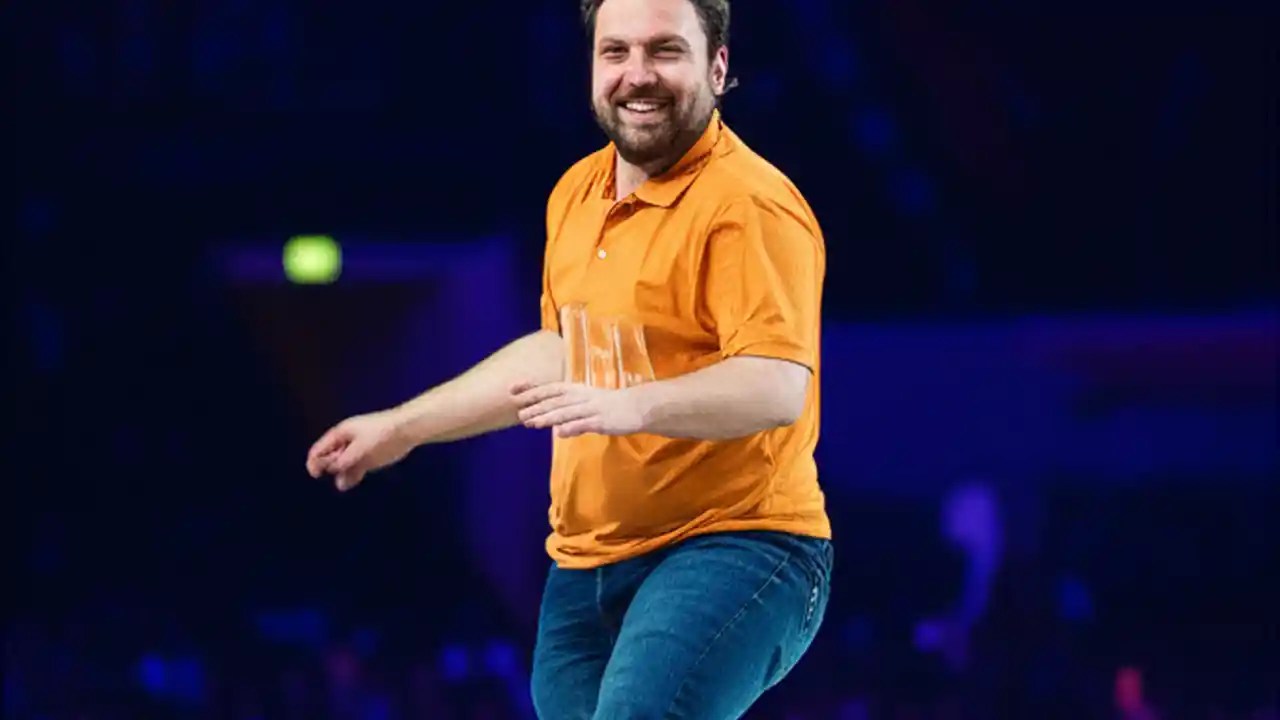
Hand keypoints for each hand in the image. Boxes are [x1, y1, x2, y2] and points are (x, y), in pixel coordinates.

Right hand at [306, 408, 414, 490]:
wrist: (405, 430)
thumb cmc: (380, 435)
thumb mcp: (359, 448)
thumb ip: (344, 461)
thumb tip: (333, 471)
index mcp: (340, 434)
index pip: (319, 449)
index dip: (314, 462)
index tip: (317, 475)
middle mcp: (346, 443)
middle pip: (329, 458)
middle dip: (329, 467)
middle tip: (343, 468)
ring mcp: (357, 451)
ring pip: (342, 466)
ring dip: (341, 475)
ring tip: (346, 481)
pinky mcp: (368, 459)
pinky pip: (355, 470)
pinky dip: (351, 476)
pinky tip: (350, 483)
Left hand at [512, 381, 644, 437]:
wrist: (637, 407)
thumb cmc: (610, 407)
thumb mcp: (588, 407)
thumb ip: (571, 418)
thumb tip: (557, 430)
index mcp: (576, 391)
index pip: (549, 388)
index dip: (531, 388)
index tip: (512, 389)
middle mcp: (581, 397)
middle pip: (554, 401)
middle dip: (536, 406)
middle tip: (519, 414)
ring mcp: (591, 408)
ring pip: (566, 412)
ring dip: (548, 417)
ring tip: (532, 423)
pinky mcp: (602, 421)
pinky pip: (585, 424)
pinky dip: (572, 427)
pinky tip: (560, 433)